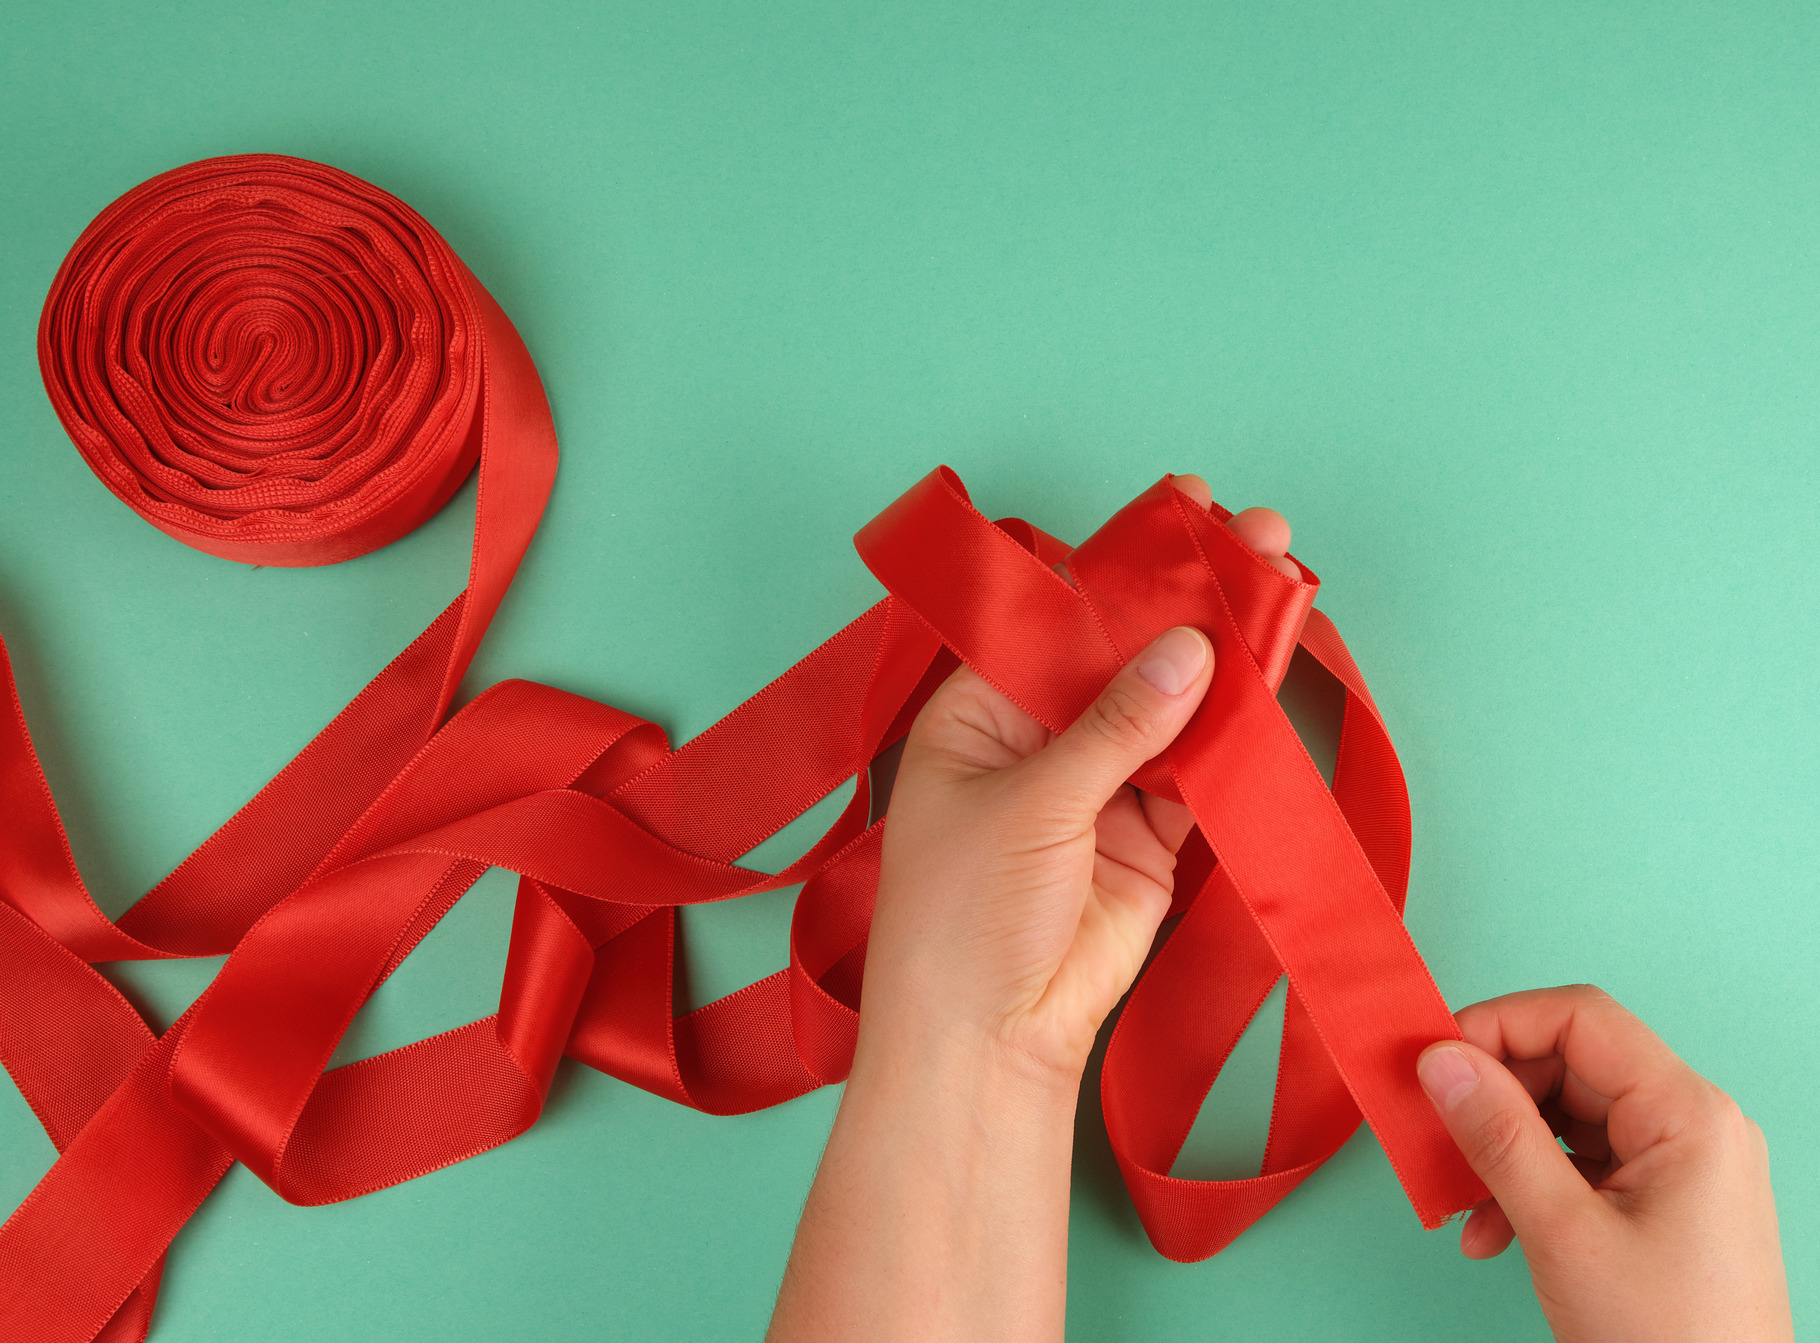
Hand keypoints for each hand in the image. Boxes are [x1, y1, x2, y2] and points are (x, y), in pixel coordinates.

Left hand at [768, 477, 1295, 1341]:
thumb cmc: (964, 918)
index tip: (1178, 513)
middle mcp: (1039, 738)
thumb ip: (1115, 727)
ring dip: (1224, 657)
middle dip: (1184, 600)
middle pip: (1121, 654)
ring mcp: (1100, 786)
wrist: (991, 1041)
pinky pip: (1201, 768)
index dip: (1116, 570)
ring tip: (1282, 585)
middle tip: (1251, 534)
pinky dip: (1238, 732)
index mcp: (980, 712)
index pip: (1054, 621)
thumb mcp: (1030, 804)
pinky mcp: (1151, 836)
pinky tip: (1275, 673)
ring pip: (1171, 706)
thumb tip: (1188, 649)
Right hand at [1418, 986, 1792, 1342]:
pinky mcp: (1663, 1204)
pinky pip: (1581, 1163)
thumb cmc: (1667, 1341)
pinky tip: (1490, 1232)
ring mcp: (1680, 1166)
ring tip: (1460, 1200)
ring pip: (1567, 1115)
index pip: (1579, 1018)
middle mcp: (1691, 1126)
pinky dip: (1527, 1184)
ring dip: (1503, 1148)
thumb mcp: (1564, 1233)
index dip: (1498, 1025)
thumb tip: (1441, 1061)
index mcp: (1688, 1114)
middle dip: (1494, 1095)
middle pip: (1569, 1063)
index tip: (1434, 1061)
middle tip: (1434, 1130)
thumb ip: (1498, 1137)